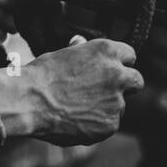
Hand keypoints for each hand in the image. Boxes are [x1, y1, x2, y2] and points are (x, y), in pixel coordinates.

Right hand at [19, 37, 144, 145]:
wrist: (30, 101)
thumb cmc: (41, 74)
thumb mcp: (61, 54)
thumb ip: (79, 50)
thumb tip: (80, 42)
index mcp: (107, 51)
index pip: (130, 55)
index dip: (119, 63)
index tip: (110, 70)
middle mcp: (118, 75)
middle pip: (136, 81)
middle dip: (125, 86)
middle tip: (106, 91)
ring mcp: (117, 101)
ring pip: (121, 105)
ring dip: (107, 107)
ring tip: (79, 108)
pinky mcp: (110, 124)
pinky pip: (109, 124)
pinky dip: (97, 125)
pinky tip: (76, 121)